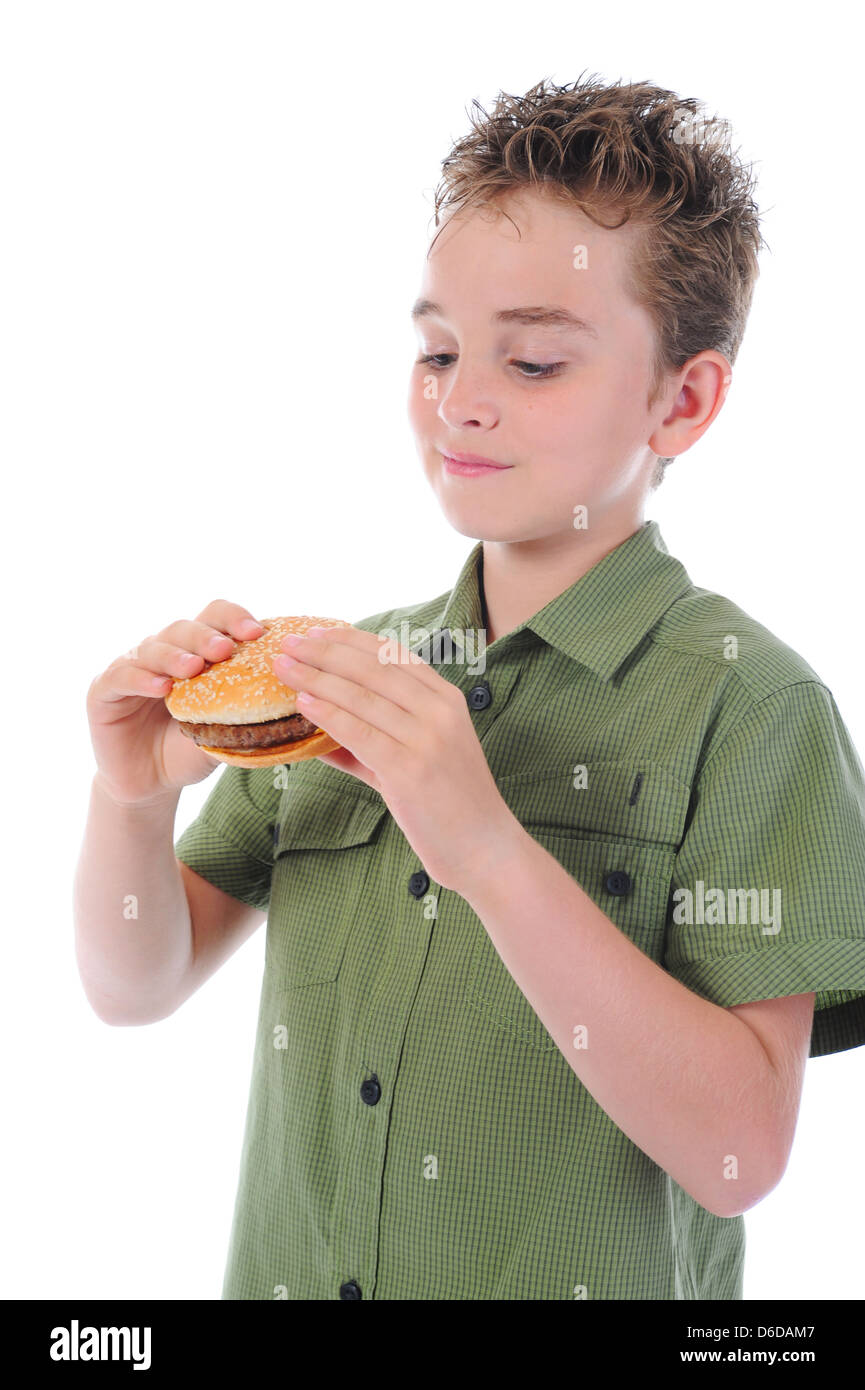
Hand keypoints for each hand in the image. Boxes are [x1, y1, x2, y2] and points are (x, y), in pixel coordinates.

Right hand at [87, 601, 264, 805]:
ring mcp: (132, 667)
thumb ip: (246, 711)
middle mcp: (163, 652)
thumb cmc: (190, 751)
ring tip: (194, 667)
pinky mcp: (104, 690)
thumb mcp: (224, 730)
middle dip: (206, 636)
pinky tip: (161, 687)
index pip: (214, 618)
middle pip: (184, 628)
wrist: (150, 784)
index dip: (234, 619)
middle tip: (225, 649)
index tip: (258, 632)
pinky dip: (141, 678)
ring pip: (153, 648)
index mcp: (195, 651)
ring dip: (176, 654)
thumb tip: (295, 700)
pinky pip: (122, 676)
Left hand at [272, 625, 521, 893]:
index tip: (314, 631)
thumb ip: (370, 742)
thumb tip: (319, 731)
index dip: (349, 639)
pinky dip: (328, 714)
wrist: (485, 849)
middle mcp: (440, 711)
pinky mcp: (410, 769)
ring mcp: (427, 738)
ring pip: (361, 696)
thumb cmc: (449, 806)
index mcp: (447, 699)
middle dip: (324, 652)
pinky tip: (303, 704)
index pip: (392, 654)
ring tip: (283, 669)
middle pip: (372, 667)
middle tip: (287, 644)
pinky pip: (359, 732)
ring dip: (316, 678)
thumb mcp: (416, 759)